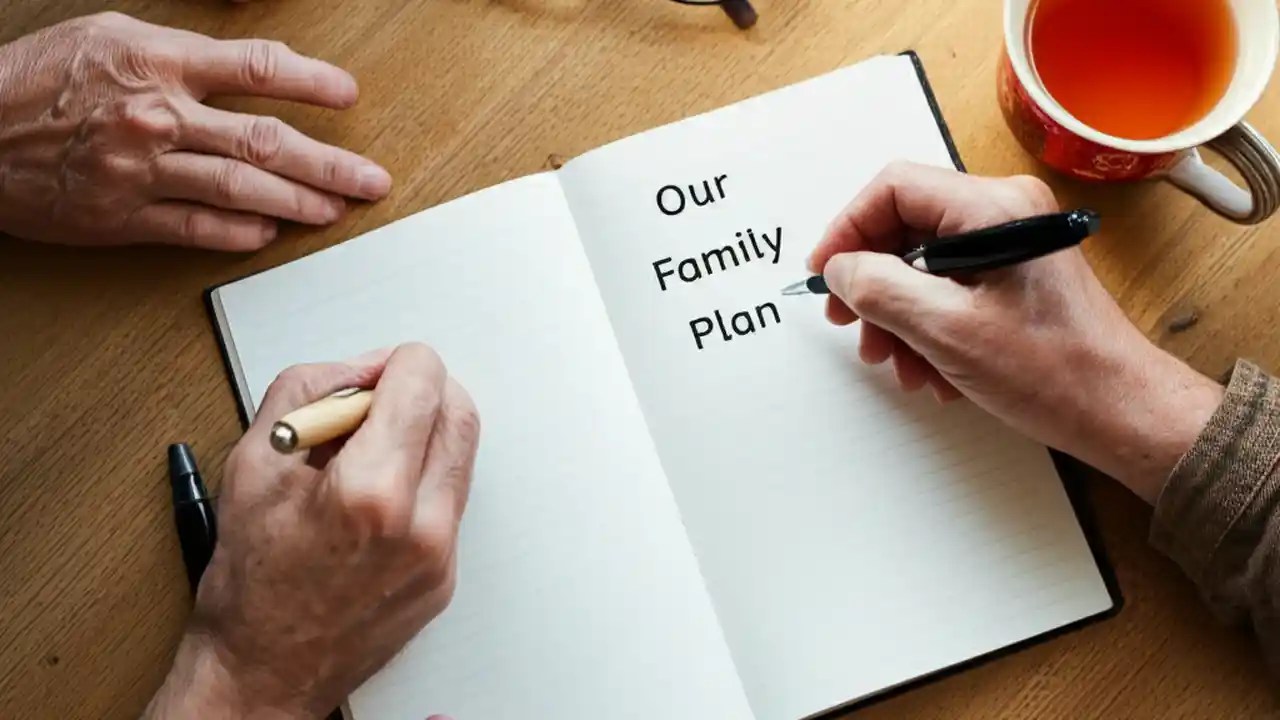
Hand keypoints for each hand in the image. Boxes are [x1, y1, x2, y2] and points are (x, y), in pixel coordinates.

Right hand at [0, 12, 391, 250]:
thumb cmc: (37, 77)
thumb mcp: (109, 37)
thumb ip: (182, 54)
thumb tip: (250, 70)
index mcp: (156, 61)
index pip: (255, 68)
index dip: (311, 81)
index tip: (348, 94)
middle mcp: (156, 116)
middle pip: (265, 142)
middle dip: (329, 164)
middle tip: (371, 180)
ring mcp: (141, 170)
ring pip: (240, 190)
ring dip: (298, 204)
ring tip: (335, 212)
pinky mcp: (122, 216)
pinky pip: (197, 230)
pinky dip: (239, 235)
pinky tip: (271, 235)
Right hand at [144, 344, 478, 717]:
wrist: (264, 670)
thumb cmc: (250, 581)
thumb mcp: (254, 461)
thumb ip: (311, 390)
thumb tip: (361, 368)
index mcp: (370, 491)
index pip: (423, 382)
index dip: (396, 364)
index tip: (375, 374)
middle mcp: (420, 524)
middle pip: (459, 411)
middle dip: (421, 391)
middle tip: (378, 403)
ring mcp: (441, 554)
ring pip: (462, 454)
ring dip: (426, 434)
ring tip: (370, 453)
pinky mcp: (447, 575)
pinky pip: (451, 499)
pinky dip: (422, 481)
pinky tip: (375, 500)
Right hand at [808, 162, 1223, 502]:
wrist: (1120, 411)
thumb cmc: (1055, 372)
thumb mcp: (946, 330)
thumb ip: (881, 288)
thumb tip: (842, 269)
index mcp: (993, 209)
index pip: (895, 188)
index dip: (848, 229)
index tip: (826, 273)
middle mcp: (1006, 213)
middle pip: (907, 227)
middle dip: (873, 284)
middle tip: (855, 326)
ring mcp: (1014, 243)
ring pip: (924, 263)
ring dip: (899, 315)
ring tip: (899, 362)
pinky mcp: (1017, 275)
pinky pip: (951, 286)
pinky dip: (929, 326)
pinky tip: (931, 368)